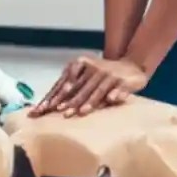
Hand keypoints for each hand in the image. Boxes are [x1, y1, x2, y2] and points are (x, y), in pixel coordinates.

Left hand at [29, 55, 148, 117]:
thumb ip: (70, 89)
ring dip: (90, 101)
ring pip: (98, 89)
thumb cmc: (101, 75)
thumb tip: (48, 106)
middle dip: (69, 101)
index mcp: (81, 65)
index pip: (64, 83)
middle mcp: (94, 69)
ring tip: (82, 111)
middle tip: (60, 111)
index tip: (45, 108)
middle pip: (80, 88)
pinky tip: (112, 100)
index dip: (55, 96)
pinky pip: (120, 88)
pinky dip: (117, 94)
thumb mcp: (85, 77)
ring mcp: (110, 74)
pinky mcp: (124, 81)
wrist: (131, 66)